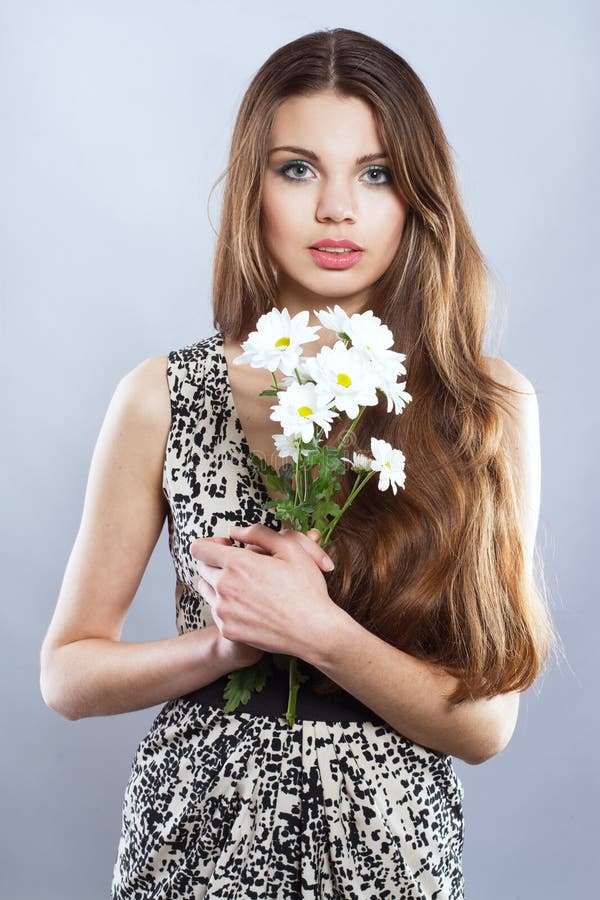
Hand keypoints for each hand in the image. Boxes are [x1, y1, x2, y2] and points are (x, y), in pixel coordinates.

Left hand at [189, 524, 337, 659]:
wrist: (313, 630)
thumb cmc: (306, 588)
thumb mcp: (290, 549)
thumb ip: (259, 533)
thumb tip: (234, 530)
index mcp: (237, 563)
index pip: (199, 548)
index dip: (210, 544)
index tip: (226, 546)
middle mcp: (224, 587)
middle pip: (202, 568)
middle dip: (216, 563)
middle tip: (240, 567)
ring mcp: (224, 611)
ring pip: (206, 590)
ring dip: (219, 584)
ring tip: (245, 586)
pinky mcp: (228, 630)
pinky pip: (217, 613)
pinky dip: (227, 607)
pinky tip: (250, 606)